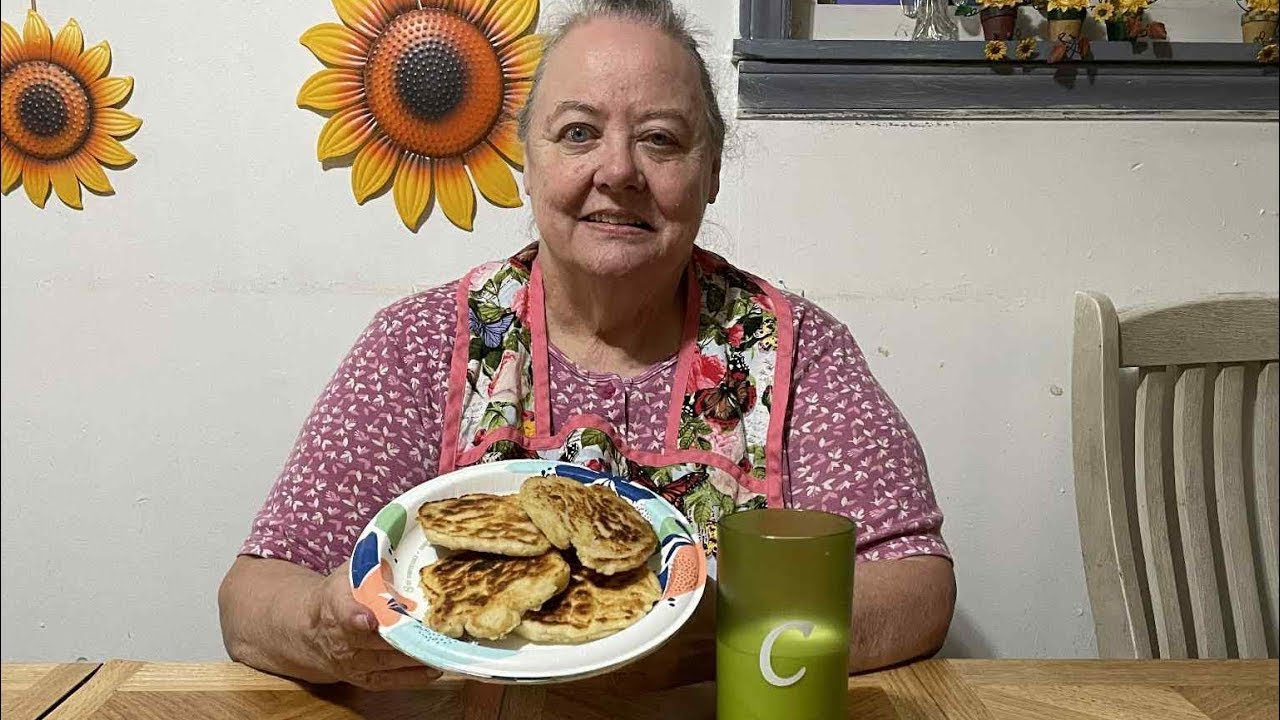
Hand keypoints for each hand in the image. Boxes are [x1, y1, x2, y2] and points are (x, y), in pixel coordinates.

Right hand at [304, 561, 441, 690]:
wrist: (312, 632)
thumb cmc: (338, 596)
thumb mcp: (348, 573)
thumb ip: (371, 564)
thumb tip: (401, 543)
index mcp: (336, 605)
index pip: (344, 611)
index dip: (356, 615)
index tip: (370, 618)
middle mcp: (342, 639)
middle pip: (375, 640)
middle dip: (404, 634)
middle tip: (432, 628)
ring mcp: (353, 662)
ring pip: (387, 661)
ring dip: (416, 654)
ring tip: (444, 645)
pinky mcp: (364, 679)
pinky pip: (390, 681)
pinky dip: (413, 677)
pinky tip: (435, 668)